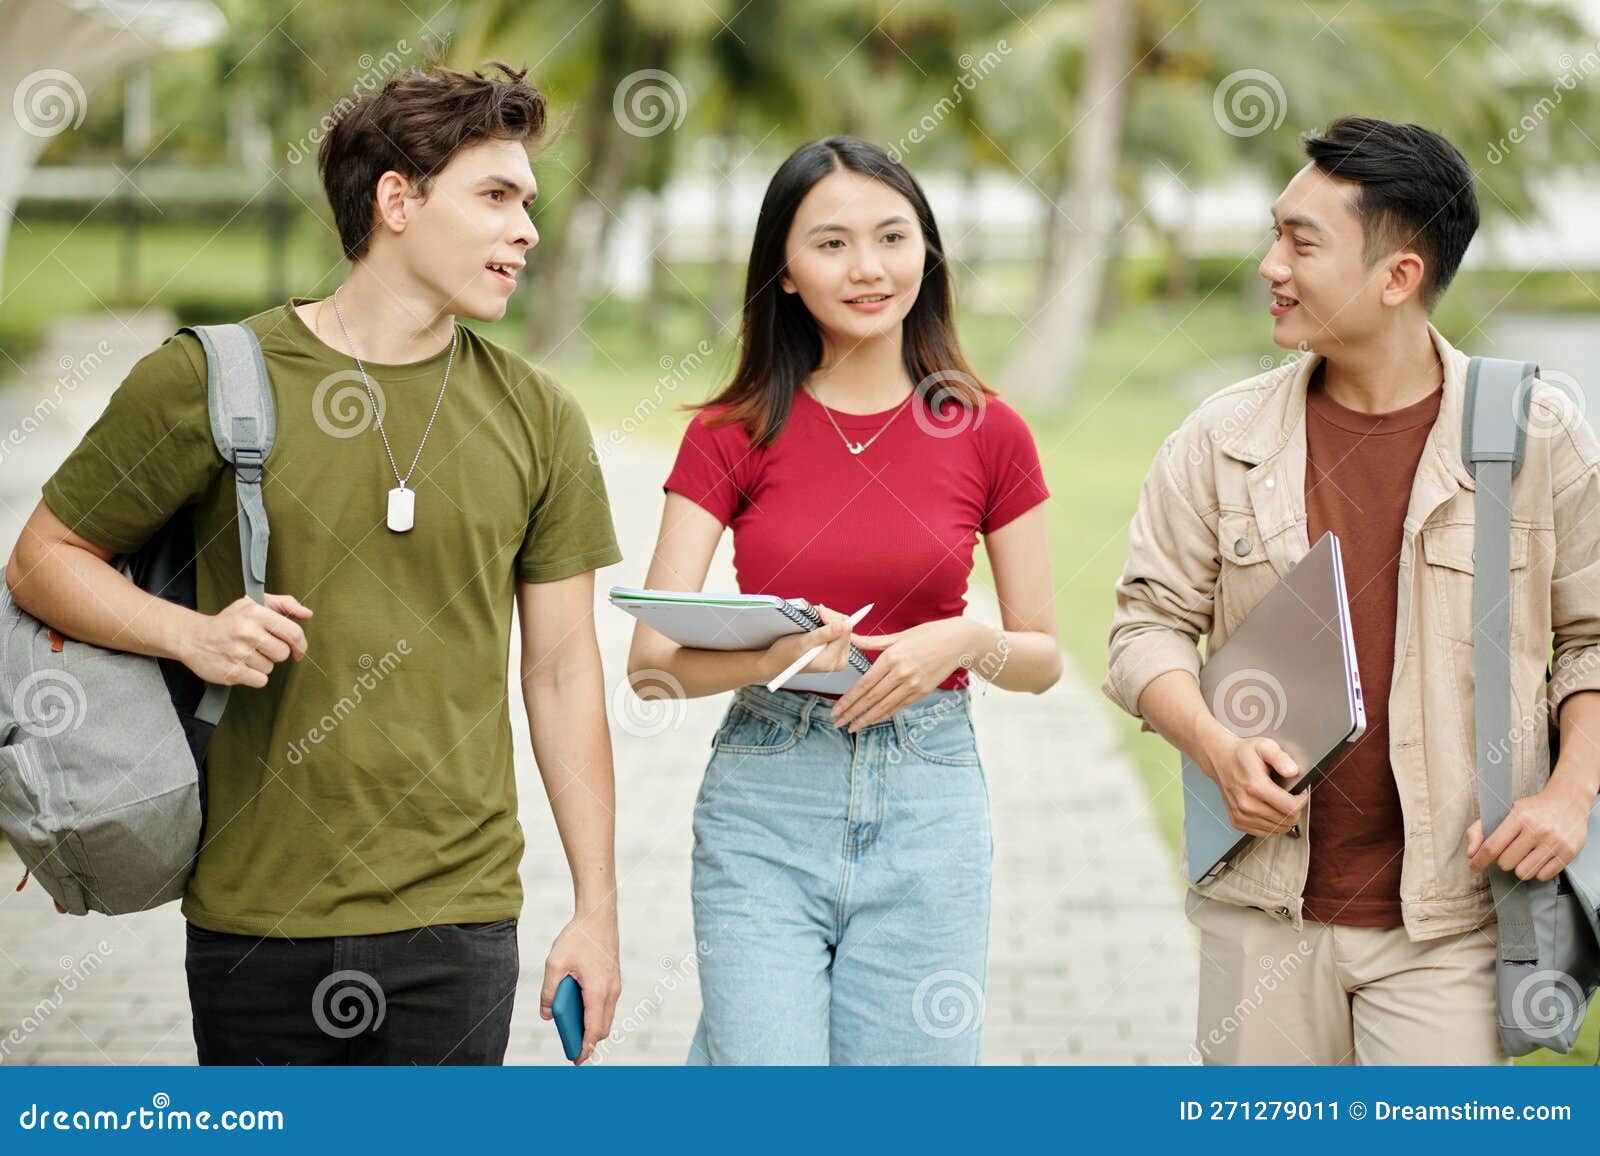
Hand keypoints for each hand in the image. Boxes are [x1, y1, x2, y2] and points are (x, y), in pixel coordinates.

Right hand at [178, 593, 311, 687]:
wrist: (192, 637)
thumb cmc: (227, 621)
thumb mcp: (253, 604)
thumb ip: (283, 605)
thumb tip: (307, 613)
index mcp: (255, 613)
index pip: (293, 632)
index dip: (301, 644)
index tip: (298, 650)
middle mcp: (247, 632)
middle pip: (283, 653)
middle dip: (276, 653)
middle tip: (260, 648)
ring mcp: (239, 653)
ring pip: (270, 668)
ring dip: (262, 664)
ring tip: (245, 654)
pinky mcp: (232, 672)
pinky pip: (260, 680)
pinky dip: (254, 677)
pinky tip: (242, 666)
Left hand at [539, 905, 620, 1064]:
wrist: (599, 915)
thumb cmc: (578, 937)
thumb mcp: (555, 964)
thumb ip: (549, 992)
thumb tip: (547, 1014)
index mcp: (597, 991)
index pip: (593, 1029)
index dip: (585, 1048)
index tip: (577, 1061)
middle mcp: (611, 991)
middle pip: (602, 1027)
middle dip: (588, 1041)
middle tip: (571, 1050)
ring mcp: (614, 985)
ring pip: (605, 1016)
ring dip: (591, 1027)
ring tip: (572, 1032)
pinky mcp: (613, 979)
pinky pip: (605, 1004)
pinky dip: (594, 1014)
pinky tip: (578, 1011)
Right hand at [761, 604, 852, 682]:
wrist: (778, 662)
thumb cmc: (786, 654)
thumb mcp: (802, 643)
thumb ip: (823, 635)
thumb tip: (843, 625)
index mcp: (833, 660)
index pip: (844, 631)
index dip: (832, 618)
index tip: (820, 611)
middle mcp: (840, 660)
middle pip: (845, 629)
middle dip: (830, 618)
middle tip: (815, 613)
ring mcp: (839, 656)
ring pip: (842, 628)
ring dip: (828, 620)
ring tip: (813, 619)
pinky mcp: (836, 650)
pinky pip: (838, 631)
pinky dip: (828, 624)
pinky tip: (817, 625)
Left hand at [833, 617, 977, 731]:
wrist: (958, 641)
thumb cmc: (928, 634)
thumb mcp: (899, 635)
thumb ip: (873, 641)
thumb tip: (851, 637)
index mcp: (891, 657)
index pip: (864, 684)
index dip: (849, 699)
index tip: (836, 709)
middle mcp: (901, 673)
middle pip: (871, 698)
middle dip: (852, 713)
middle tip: (837, 723)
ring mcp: (913, 684)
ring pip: (884, 706)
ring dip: (866, 719)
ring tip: (852, 727)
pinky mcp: (922, 691)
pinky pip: (899, 706)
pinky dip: (884, 715)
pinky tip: (873, 720)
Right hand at [1197, 726, 1305, 836]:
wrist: (1220, 760)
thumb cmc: (1244, 753)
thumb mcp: (1265, 746)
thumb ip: (1281, 758)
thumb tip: (1293, 772)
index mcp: (1255, 786)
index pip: (1291, 808)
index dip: (1302, 800)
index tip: (1300, 791)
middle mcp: (1246, 804)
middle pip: (1286, 821)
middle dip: (1295, 809)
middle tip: (1291, 795)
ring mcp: (1241, 815)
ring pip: (1278, 829)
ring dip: (1284, 817)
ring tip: (1280, 801)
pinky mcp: (1238, 822)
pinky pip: (1266, 832)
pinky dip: (1272, 823)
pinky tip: (1270, 809)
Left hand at [1466, 774, 1592, 881]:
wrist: (1568, 801)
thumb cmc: (1533, 810)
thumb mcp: (1505, 811)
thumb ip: (1481, 830)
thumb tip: (1471, 853)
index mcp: (1518, 816)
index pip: (1492, 846)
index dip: (1479, 860)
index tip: (1473, 867)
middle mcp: (1537, 829)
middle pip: (1506, 863)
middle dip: (1504, 860)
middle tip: (1511, 851)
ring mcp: (1554, 842)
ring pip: (1524, 873)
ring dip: (1521, 867)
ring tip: (1526, 854)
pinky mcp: (1568, 853)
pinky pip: (1543, 876)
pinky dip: (1538, 871)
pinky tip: (1540, 858)